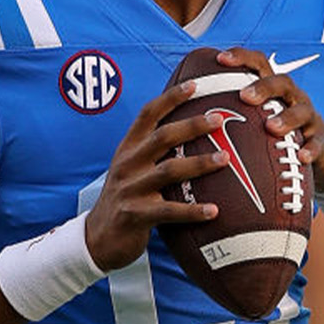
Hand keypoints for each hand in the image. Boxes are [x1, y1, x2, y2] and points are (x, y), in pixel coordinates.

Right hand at [84, 81, 227, 270]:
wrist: (97, 238)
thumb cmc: (127, 198)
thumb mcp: (133, 168)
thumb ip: (154, 150)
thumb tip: (195, 128)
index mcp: (128, 148)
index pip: (148, 115)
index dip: (170, 98)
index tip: (195, 84)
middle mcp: (127, 164)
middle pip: (162, 137)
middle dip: (192, 126)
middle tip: (219, 120)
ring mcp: (130, 189)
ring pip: (168, 171)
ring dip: (199, 164)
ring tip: (226, 159)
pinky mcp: (135, 215)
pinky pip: (168, 211)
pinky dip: (192, 210)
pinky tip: (214, 211)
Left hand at [216, 47, 323, 191]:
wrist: (320, 156)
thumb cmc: (276, 136)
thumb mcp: (257, 120)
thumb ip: (229, 115)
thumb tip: (182, 117)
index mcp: (273, 91)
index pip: (259, 64)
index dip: (241, 58)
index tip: (220, 59)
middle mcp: (293, 99)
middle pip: (282, 82)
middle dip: (263, 86)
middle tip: (244, 97)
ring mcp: (309, 119)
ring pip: (302, 110)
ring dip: (287, 116)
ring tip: (271, 127)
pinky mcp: (322, 142)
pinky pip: (318, 144)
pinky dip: (310, 150)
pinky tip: (301, 158)